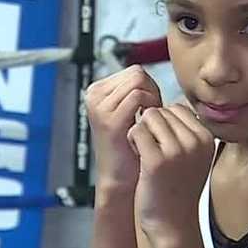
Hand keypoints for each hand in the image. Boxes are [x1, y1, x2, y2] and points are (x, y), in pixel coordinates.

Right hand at [85, 65, 162, 194]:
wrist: (121, 176)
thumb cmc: (130, 145)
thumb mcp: (129, 111)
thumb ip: (134, 91)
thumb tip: (148, 75)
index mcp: (97, 91)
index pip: (134, 71)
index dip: (150, 86)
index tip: (151, 107)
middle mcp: (94, 95)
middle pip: (137, 73)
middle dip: (152, 91)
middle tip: (153, 113)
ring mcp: (100, 107)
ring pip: (138, 81)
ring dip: (152, 98)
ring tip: (151, 119)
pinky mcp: (110, 120)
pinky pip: (138, 96)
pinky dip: (151, 106)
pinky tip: (150, 123)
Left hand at [127, 102, 214, 244]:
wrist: (172, 224)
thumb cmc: (177, 190)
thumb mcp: (194, 157)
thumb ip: (187, 132)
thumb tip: (169, 107)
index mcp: (206, 139)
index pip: (177, 108)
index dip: (164, 123)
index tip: (164, 145)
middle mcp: (195, 142)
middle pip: (161, 111)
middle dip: (151, 127)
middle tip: (154, 152)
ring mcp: (177, 150)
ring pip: (148, 117)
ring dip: (141, 133)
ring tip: (146, 154)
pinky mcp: (156, 160)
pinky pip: (137, 131)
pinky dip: (132, 141)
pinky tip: (138, 157)